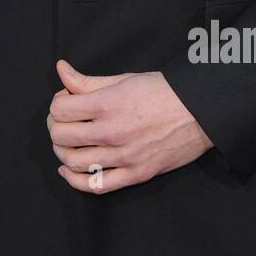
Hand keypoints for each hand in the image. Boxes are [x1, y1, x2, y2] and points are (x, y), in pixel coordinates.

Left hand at [47, 59, 212, 192]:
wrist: (200, 111)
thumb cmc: (163, 91)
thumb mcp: (123, 79)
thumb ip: (87, 81)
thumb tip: (61, 70)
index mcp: (107, 104)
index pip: (59, 109)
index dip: (58, 104)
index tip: (66, 102)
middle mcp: (112, 132)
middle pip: (61, 135)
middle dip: (56, 126)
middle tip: (64, 121)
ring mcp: (123, 156)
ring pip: (72, 162)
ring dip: (62, 151)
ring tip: (67, 142)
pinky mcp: (135, 174)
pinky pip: (95, 186)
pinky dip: (75, 181)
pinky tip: (69, 171)